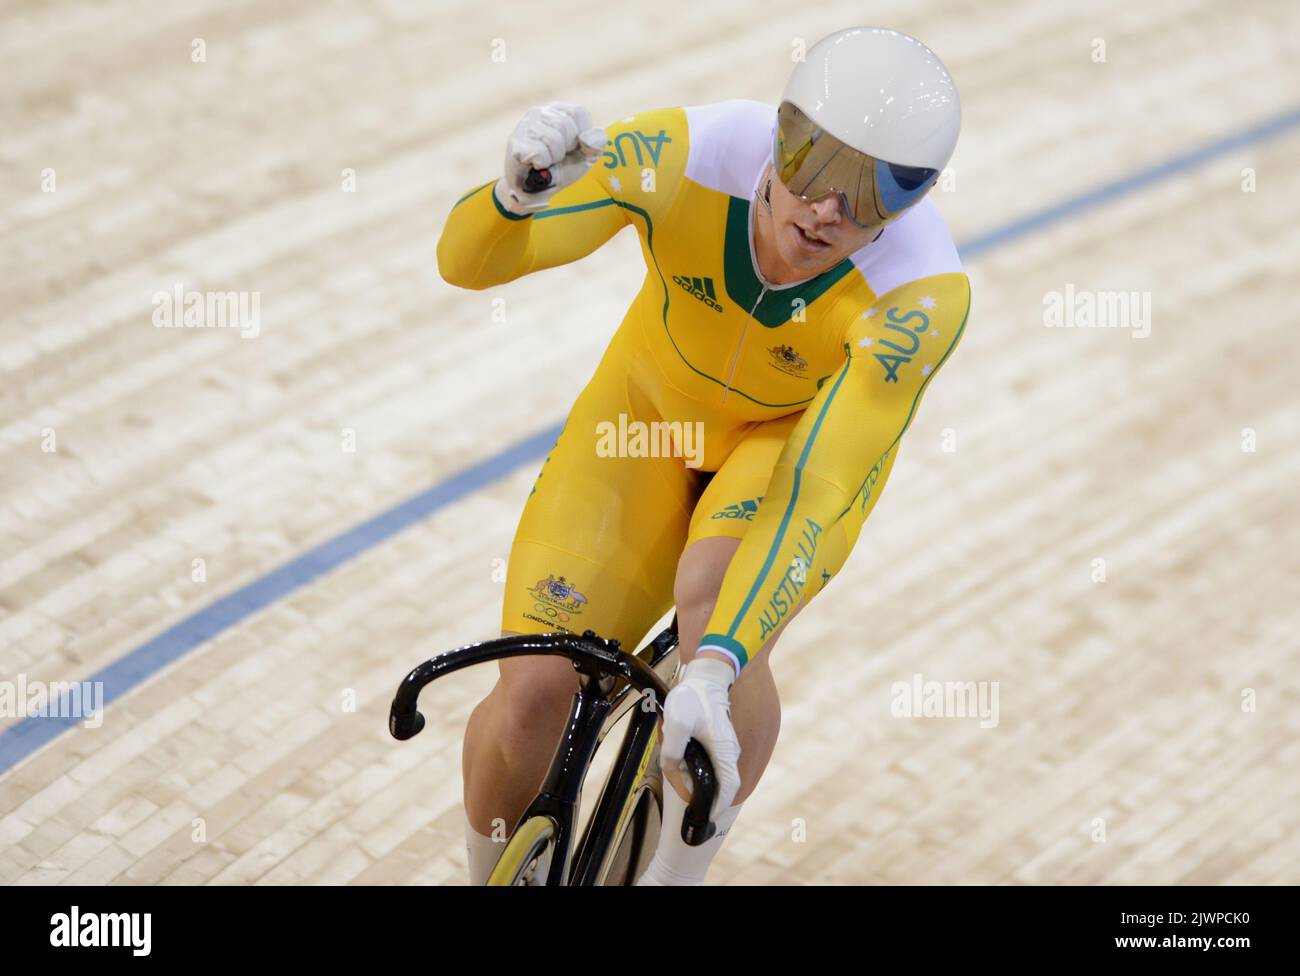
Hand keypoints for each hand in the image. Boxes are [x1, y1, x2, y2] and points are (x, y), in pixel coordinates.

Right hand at [495, 101, 606, 214]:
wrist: (537, 191)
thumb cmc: (561, 169)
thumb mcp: (585, 157)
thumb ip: (595, 145)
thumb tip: (588, 138)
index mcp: (559, 111)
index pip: (579, 113)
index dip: (580, 137)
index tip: (571, 148)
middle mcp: (540, 112)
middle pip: (565, 126)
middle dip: (565, 149)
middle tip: (556, 157)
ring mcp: (526, 125)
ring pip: (552, 139)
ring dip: (553, 158)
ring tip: (546, 161)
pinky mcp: (516, 141)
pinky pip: (539, 152)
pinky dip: (542, 164)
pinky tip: (535, 164)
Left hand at [660, 656, 740, 818]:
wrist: (708, 674)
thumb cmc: (694, 697)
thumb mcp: (676, 724)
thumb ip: (672, 752)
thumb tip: (673, 769)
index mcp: (723, 752)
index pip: (728, 789)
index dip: (716, 805)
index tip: (703, 813)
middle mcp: (729, 752)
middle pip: (718, 783)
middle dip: (694, 786)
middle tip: (676, 776)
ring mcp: (725, 746)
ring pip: (711, 771)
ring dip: (689, 770)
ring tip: (673, 754)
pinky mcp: (719, 740)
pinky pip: (708, 760)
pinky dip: (692, 760)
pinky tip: (679, 745)